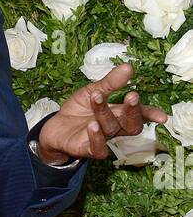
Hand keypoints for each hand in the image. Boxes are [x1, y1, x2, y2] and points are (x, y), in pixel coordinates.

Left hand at [37, 62, 166, 161]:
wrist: (54, 127)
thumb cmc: (79, 110)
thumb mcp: (94, 91)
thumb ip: (110, 82)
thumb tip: (129, 67)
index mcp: (120, 114)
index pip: (139, 115)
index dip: (150, 114)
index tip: (162, 117)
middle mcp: (115, 128)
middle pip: (131, 125)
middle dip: (133, 111)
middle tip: (132, 96)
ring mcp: (103, 139)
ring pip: (111, 129)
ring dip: (104, 112)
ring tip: (96, 97)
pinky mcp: (88, 149)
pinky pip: (98, 148)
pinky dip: (97, 137)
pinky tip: (92, 125)